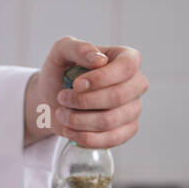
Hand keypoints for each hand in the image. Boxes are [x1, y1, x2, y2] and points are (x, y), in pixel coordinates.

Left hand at [24, 37, 147, 147]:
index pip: (126, 67)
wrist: (53, 98)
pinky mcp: (127, 130)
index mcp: (127, 58)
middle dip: (84, 101)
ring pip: (110, 121)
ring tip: (62, 114)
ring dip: (78, 120)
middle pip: (118, 96)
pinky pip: (111, 140)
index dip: (102, 78)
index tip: (76, 84)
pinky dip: (85, 137)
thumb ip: (78, 48)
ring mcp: (134, 108)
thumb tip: (100, 60)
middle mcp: (136, 83)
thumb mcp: (61, 52)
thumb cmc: (61, 71)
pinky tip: (69, 130)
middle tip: (62, 98)